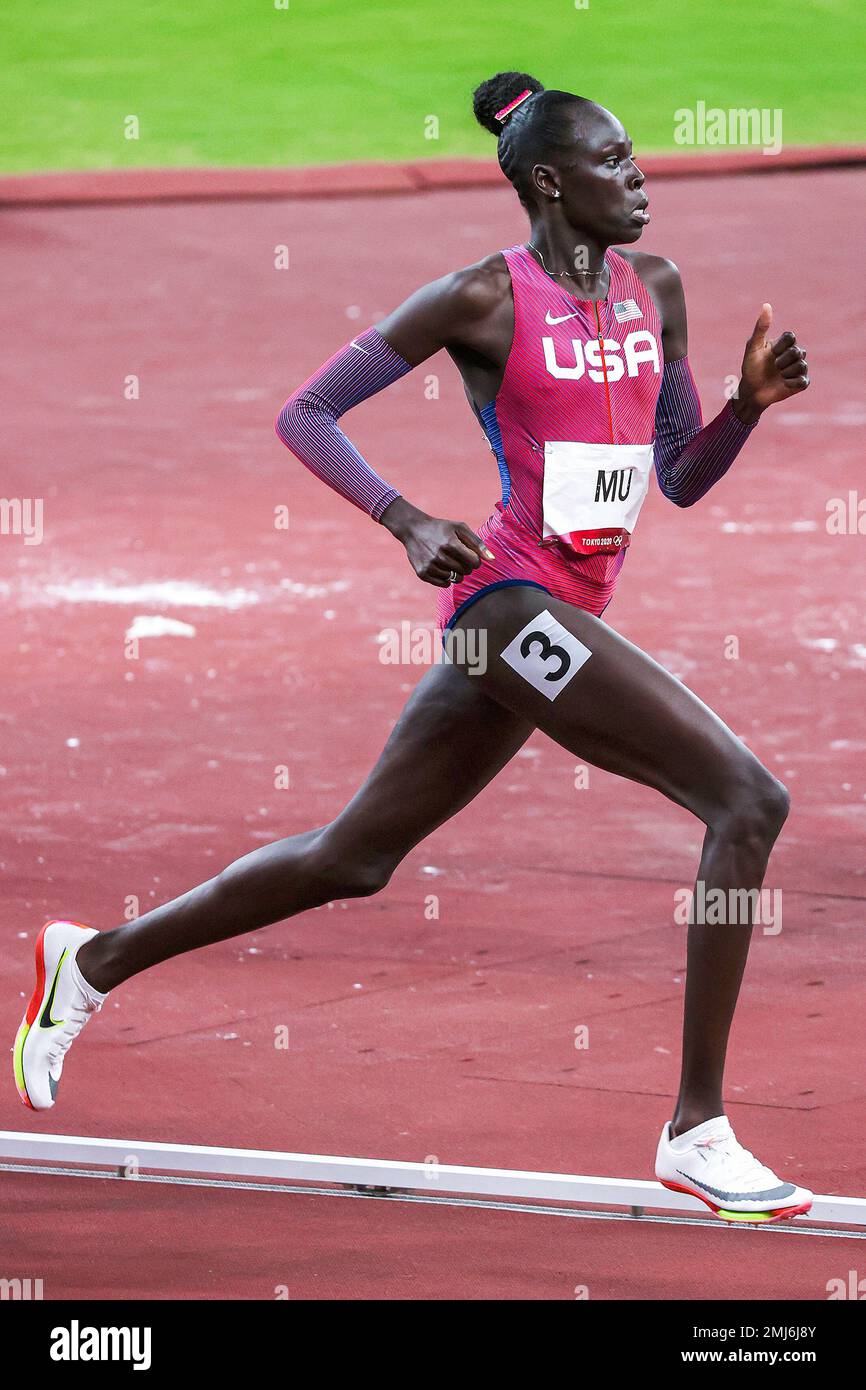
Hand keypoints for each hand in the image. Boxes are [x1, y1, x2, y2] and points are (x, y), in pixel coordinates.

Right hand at [379, 498, 493, 586]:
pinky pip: (444, 584)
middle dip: (466, 565)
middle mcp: (440, 556)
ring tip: (448, 560)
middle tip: (458, 556)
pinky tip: (441, 567)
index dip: (475, 559)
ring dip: (456, 571)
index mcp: (451, 544)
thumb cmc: (441, 528)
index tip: (469, 554)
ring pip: (456, 579)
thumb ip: (478, 543)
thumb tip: (492, 560)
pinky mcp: (423, 573)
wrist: (414, 529)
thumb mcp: (460, 528)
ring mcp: (430, 566)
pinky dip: (446, 578)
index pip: (475, 563)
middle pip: (466, 572)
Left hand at [733, 304, 809, 422]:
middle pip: (797, 351)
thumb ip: (761, 327)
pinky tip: (783, 383)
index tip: (770, 353)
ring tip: (777, 375)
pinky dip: (790, 382)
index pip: (791, 337)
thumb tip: (767, 305)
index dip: (780, 346)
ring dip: (785, 372)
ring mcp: (799, 368)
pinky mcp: (801, 383)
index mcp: (784, 344)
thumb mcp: (753, 347)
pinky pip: (802, 380)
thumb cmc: (751, 368)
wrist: (751, 391)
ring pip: (801, 365)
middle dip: (782, 360)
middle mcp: (794, 354)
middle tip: (774, 366)